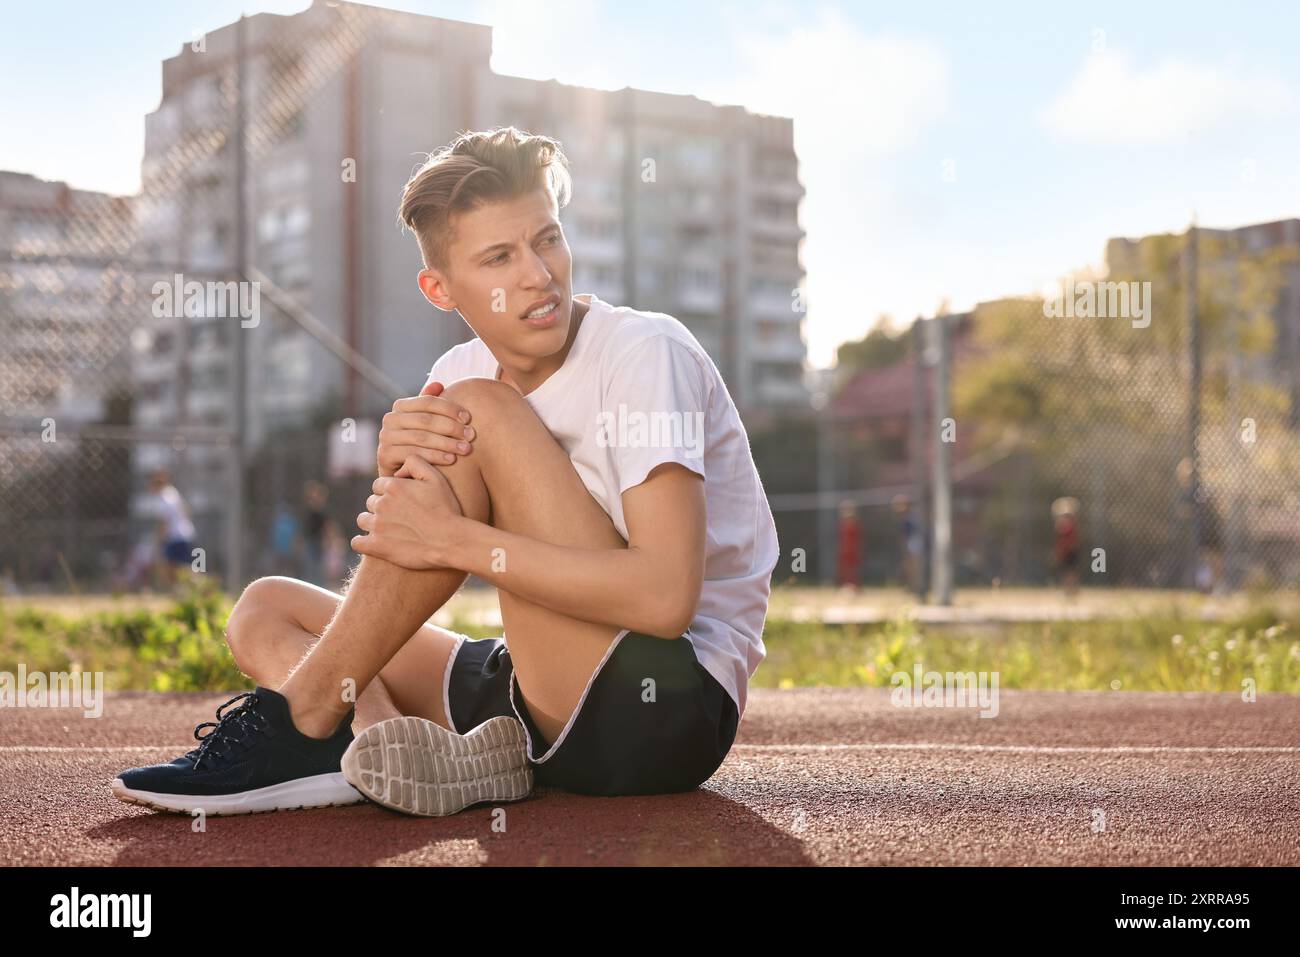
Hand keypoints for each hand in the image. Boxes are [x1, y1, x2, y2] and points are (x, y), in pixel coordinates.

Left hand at [351, 455, 463, 569]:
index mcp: (393, 486)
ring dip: (372, 523)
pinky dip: (363, 543)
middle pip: (371, 502)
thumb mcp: (436, 478)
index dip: (389, 492)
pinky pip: (357, 542)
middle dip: (382, 507)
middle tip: (399, 516)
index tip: (401, 501)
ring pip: (363, 520)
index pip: (378, 485)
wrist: (451, 541)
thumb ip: (415, 463)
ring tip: (389, 529)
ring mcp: (378, 526)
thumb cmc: (446, 509)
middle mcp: (382, 504)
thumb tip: (398, 471)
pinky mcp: (377, 546)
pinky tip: (375, 543)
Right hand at [377, 379, 475, 477]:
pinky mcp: (384, 455)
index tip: (468, 418)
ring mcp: (385, 437)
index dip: (450, 408)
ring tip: (465, 448)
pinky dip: (435, 456)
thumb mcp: (426, 424)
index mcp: (400, 406)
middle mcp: (389, 419)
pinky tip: (451, 459)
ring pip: (421, 437)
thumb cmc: (420, 445)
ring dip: (447, 443)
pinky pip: (414, 453)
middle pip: (425, 419)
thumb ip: (431, 405)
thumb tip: (438, 384)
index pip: (427, 402)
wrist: (403, 474)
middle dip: (451, 427)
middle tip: (471, 435)